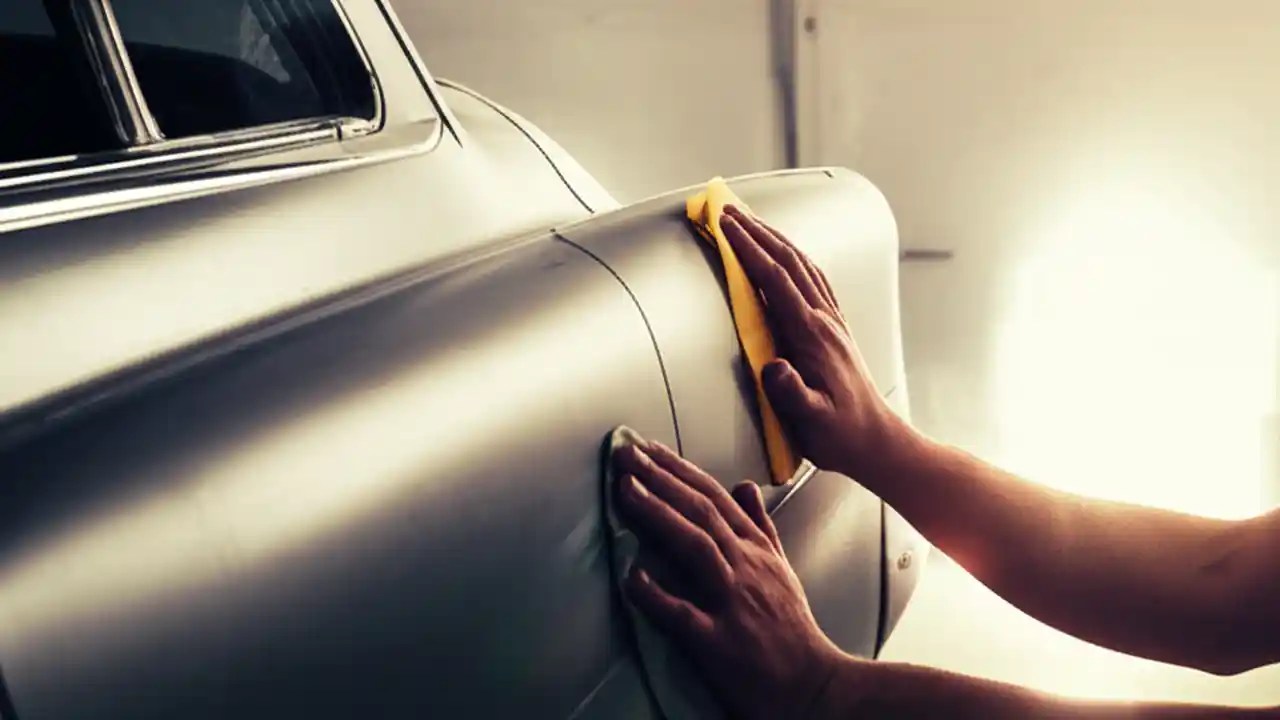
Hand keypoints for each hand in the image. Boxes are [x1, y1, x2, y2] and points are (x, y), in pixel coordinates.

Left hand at [612, 439, 855, 719]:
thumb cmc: (793, 631)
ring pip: (695, 547)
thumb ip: (760, 527)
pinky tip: (631, 575)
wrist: (815, 687)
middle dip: (662, 478)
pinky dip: (656, 594)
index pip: (715, 497)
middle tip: (627, 454)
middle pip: (702, 511)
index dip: (680, 470)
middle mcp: (745, 568)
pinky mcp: (719, 642)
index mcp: (756, 550)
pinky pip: (682, 614)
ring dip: (658, 514)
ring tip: (626, 489)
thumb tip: (744, 486)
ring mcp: (733, 603)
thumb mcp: (781, 569)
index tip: (648, 449)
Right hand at [720, 205, 919, 483]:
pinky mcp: (834, 328)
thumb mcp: (812, 421)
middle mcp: (824, 321)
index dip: (748, 249)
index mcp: (812, 336)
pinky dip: (792, 257)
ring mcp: (832, 321)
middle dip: (756, 232)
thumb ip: (791, 393)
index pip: (774, 280)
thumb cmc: (840, 435)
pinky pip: (813, 279)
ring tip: (748, 221)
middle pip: (788, 261)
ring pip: (802, 265)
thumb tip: (773, 366)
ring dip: (774, 239)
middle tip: (726, 209)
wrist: (876, 441)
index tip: (725, 225)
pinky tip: (783, 254)